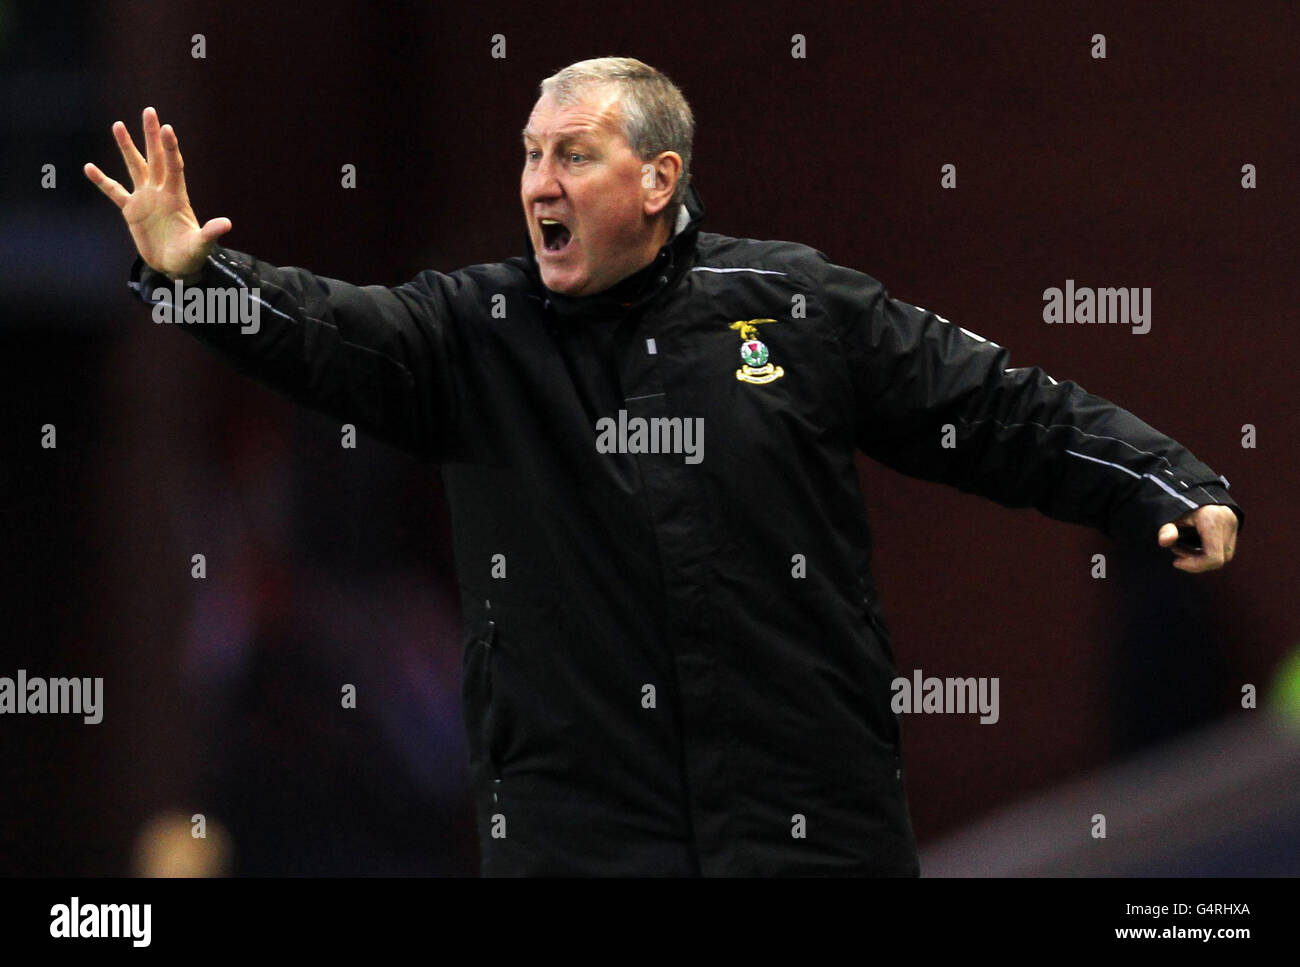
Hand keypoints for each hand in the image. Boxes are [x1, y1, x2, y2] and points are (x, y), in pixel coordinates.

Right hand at [84, 106, 231, 278]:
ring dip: (126, 147)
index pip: (174, 167)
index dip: (170, 148)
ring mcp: (145, 199)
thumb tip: (226, 224)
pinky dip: (102, 181)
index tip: (168, 128)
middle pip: (155, 158)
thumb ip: (211, 233)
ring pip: (135, 167)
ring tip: (118, 125)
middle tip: (149, 111)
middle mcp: (161, 192)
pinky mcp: (131, 211)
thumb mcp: (201, 246)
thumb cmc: (191, 256)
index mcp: (177, 197)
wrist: (175, 267)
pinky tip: (89, 167)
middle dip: (152, 136)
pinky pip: (114, 192)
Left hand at [1157, 505, 1237, 572]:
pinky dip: (1210, 550)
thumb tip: (1164, 541)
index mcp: (1212, 519)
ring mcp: (1233, 521)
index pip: (1213, 558)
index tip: (1176, 562)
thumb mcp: (1168, 515)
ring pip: (1225, 555)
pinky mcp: (1234, 523)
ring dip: (1203, 556)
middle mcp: (1227, 520)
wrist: (1191, 485)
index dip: (1195, 566)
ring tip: (1183, 546)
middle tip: (1176, 550)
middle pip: (1220, 559)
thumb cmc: (1177, 502)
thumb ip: (1166, 529)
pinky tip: (1193, 543)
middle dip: (1197, 561)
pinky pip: (1226, 546)